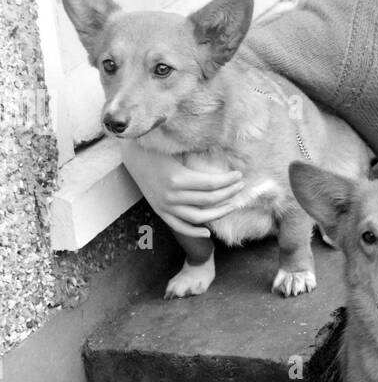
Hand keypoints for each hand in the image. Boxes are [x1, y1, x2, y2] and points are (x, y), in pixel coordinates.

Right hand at [120, 140, 244, 238]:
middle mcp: (172, 195)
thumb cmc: (158, 149)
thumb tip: (223, 158)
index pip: (212, 184)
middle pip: (209, 199)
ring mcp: (166, 206)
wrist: (133, 156)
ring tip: (231, 205)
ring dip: (218, 213)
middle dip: (229, 193)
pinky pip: (179, 227)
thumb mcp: (178, 151)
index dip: (229, 181)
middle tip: (240, 186)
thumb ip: (197, 158)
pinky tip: (207, 232)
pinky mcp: (160, 212)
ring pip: (198, 217)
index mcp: (178, 178)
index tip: (239, 176)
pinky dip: (194, 232)